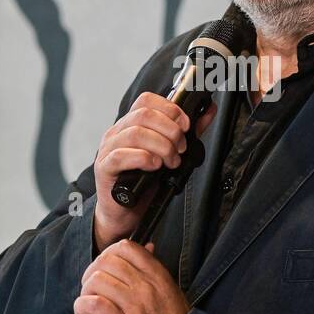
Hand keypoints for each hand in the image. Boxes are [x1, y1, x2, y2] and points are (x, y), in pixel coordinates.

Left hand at [74, 239, 189, 313]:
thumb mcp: (172, 292)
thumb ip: (156, 271)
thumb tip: (148, 247)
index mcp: (158, 276)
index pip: (126, 247)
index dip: (108, 254)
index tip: (104, 268)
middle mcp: (146, 287)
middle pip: (106, 262)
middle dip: (91, 273)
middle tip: (91, 288)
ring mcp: (135, 306)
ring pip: (97, 281)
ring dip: (85, 292)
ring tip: (87, 304)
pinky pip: (95, 305)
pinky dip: (82, 307)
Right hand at [92, 92, 216, 250]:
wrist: (125, 212)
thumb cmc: (144, 183)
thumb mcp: (169, 153)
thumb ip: (187, 132)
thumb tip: (208, 112)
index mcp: (131, 124)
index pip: (146, 100)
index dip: (170, 109)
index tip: (186, 125)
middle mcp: (117, 133)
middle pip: (143, 114)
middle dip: (170, 131)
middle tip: (181, 149)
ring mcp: (108, 149)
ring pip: (135, 133)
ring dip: (161, 146)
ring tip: (171, 161)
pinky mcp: (105, 168)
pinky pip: (122, 155)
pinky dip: (144, 159)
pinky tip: (155, 167)